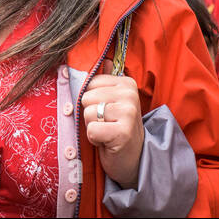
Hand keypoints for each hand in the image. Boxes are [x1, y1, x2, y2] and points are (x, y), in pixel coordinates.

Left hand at [80, 63, 144, 188]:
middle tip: (105, 124)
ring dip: (92, 127)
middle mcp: (130, 94)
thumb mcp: (112, 102)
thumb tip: (103, 59)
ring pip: (87, 113)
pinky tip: (107, 141)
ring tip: (106, 132)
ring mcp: (128, 112)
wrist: (133, 159)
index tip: (105, 111)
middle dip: (90, 114)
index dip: (91, 100)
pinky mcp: (123, 131)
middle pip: (86, 98)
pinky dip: (95, 139)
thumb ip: (105, 81)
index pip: (90, 82)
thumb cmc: (117, 129)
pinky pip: (91, 130)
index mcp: (126, 83)